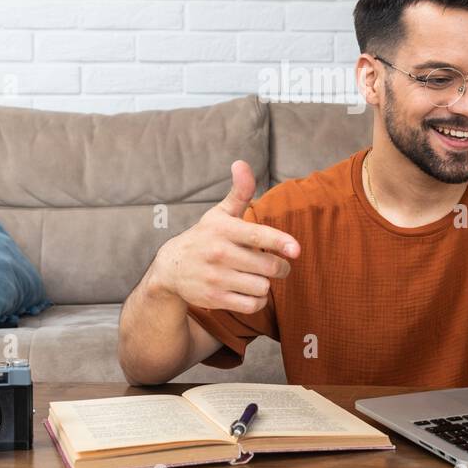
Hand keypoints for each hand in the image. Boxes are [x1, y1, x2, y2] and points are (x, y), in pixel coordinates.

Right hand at [148, 159, 300, 314]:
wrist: (171, 268)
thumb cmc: (205, 237)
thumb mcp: (220, 214)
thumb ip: (239, 191)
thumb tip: (241, 163)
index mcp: (223, 229)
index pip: (257, 236)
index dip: (280, 242)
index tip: (296, 249)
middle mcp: (218, 253)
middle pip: (268, 267)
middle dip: (280, 268)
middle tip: (278, 266)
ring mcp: (215, 277)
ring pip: (262, 287)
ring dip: (267, 284)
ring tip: (258, 277)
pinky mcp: (214, 298)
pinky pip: (251, 305)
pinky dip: (257, 301)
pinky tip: (251, 292)